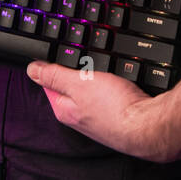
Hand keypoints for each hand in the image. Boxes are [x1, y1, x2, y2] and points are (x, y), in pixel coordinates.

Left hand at [25, 58, 166, 161]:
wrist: (149, 127)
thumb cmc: (114, 108)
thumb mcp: (79, 83)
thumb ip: (54, 75)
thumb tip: (31, 69)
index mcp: (63, 108)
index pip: (49, 81)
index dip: (56, 63)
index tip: (65, 52)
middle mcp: (78, 117)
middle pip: (72, 84)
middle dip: (81, 69)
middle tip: (92, 61)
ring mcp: (98, 118)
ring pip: (93, 88)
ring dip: (99, 76)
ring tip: (110, 72)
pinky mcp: (117, 116)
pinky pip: (110, 95)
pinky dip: (114, 85)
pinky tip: (122, 82)